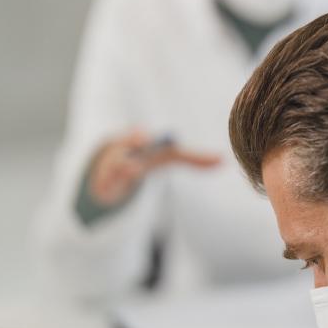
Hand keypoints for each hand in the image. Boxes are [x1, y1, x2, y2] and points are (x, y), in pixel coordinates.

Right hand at [88, 130, 220, 205]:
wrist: (111, 167)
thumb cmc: (146, 157)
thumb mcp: (168, 157)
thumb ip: (195, 159)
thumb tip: (224, 161)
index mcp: (140, 141)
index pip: (141, 136)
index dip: (142, 135)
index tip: (146, 136)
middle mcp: (124, 150)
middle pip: (126, 144)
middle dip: (132, 142)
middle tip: (142, 140)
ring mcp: (110, 167)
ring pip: (113, 164)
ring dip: (120, 166)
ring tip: (131, 167)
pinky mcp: (102, 185)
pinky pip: (102, 185)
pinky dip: (105, 186)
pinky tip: (104, 191)